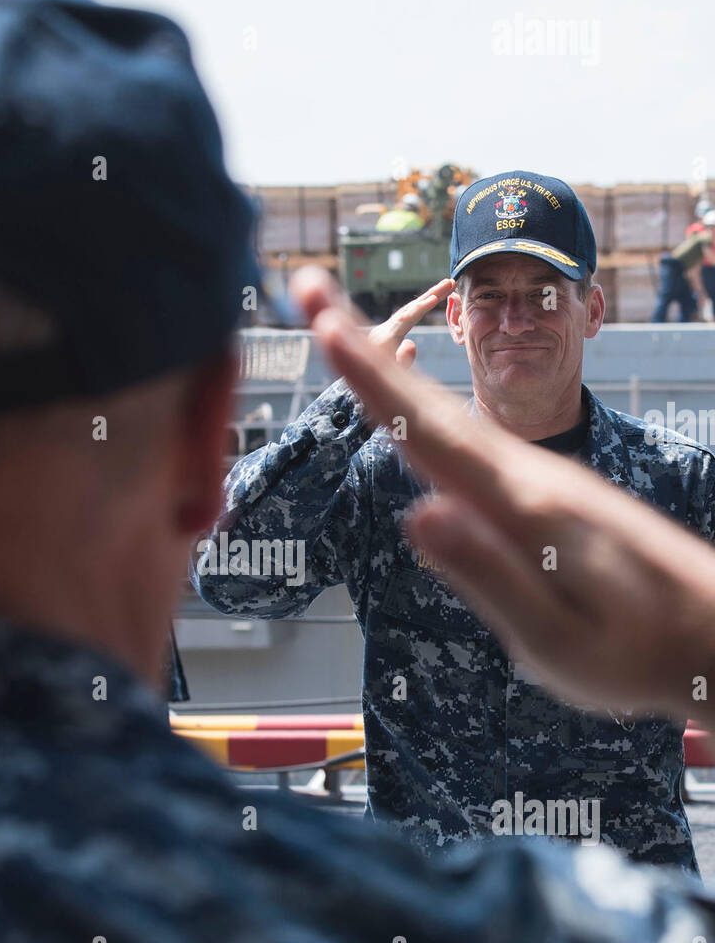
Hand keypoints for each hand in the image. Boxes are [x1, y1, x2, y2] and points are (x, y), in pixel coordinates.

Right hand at [290, 265, 714, 724]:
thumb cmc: (636, 655)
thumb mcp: (556, 639)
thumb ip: (489, 574)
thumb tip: (418, 512)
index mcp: (525, 507)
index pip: (429, 434)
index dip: (372, 380)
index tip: (326, 324)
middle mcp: (530, 476)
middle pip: (430, 404)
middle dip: (363, 349)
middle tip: (307, 287)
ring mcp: (541, 479)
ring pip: (449, 417)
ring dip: (389, 372)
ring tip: (338, 332)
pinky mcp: (548, 494)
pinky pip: (470, 439)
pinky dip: (424, 409)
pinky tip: (408, 408)